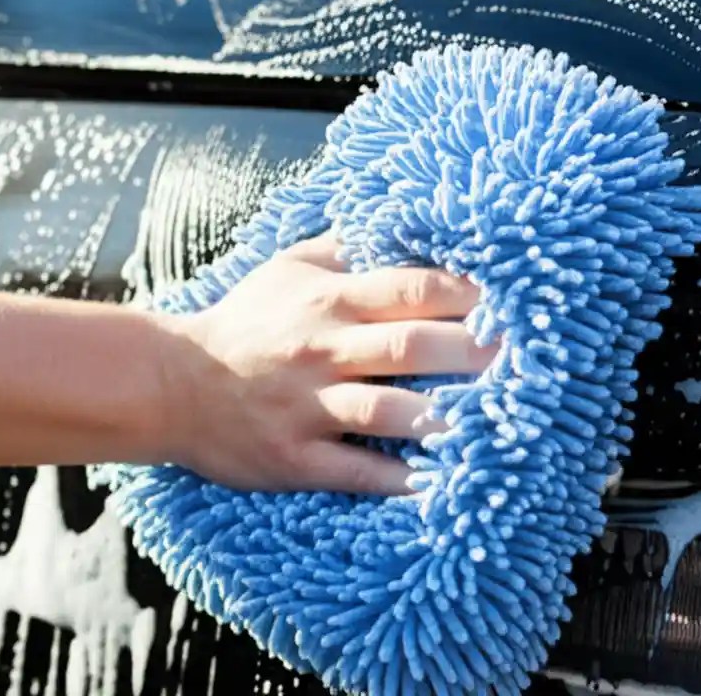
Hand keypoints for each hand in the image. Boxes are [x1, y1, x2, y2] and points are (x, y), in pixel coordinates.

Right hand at [155, 234, 493, 493]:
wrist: (170, 382)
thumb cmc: (245, 323)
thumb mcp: (289, 268)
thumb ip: (349, 245)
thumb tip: (405, 215)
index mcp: (329, 300)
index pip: (411, 287)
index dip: (468, 292)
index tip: (519, 297)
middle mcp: (323, 349)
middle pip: (410, 345)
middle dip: (472, 350)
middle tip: (531, 359)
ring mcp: (308, 406)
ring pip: (386, 409)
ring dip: (444, 416)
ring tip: (497, 424)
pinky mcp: (294, 457)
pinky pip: (354, 469)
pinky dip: (397, 478)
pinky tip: (441, 484)